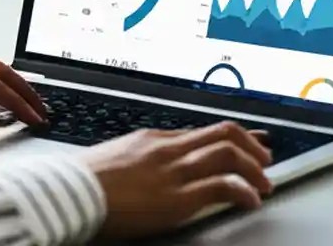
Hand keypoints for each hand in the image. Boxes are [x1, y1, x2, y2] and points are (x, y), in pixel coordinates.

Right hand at [83, 121, 273, 238]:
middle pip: (224, 133)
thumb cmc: (83, 182)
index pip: (204, 131)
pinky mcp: (176, 198)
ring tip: (264, 184)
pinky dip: (244, 191)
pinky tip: (251, 200)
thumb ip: (143, 158)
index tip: (252, 141)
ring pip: (229, 154)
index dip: (234, 136)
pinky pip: (222, 186)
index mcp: (155, 140)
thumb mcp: (117, 159)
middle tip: (265, 159)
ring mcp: (174, 172)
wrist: (67, 193)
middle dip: (252, 145)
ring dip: (255, 169)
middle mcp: (169, 150)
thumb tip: (155, 165)